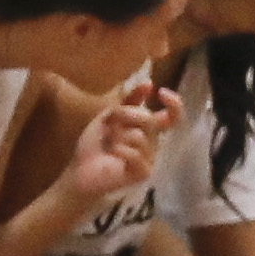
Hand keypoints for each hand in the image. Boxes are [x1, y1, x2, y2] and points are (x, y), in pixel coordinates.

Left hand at [66, 81, 179, 199]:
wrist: (80, 170)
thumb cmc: (96, 144)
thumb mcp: (110, 116)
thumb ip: (130, 100)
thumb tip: (149, 82)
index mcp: (149, 129)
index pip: (173, 115)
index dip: (174, 103)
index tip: (160, 92)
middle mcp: (154, 142)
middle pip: (148, 119)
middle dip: (125, 116)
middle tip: (109, 123)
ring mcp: (150, 158)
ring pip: (139, 136)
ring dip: (117, 137)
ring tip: (108, 144)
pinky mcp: (143, 172)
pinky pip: (134, 153)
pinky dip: (118, 150)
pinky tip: (111, 155)